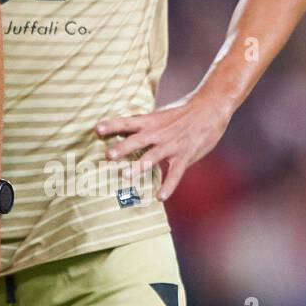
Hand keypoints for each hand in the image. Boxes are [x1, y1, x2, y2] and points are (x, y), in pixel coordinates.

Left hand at [96, 96, 231, 201]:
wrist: (210, 107)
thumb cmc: (182, 112)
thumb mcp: (159, 115)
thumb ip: (142, 125)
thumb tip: (121, 131)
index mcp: (150, 121)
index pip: (127, 122)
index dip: (112, 125)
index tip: (96, 129)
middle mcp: (158, 133)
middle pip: (137, 140)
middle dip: (122, 148)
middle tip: (107, 155)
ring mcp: (172, 145)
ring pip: (153, 156)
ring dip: (139, 166)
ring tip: (125, 176)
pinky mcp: (185, 155)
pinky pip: (175, 173)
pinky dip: (168, 186)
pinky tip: (159, 197)